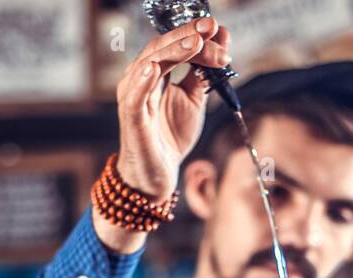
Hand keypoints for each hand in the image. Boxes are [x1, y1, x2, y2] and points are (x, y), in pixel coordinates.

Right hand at [115, 18, 231, 199]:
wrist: (158, 174)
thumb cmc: (170, 136)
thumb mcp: (194, 100)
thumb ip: (204, 73)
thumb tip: (221, 40)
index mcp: (154, 72)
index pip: (172, 44)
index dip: (193, 33)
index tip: (217, 28)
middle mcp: (139, 79)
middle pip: (160, 48)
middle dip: (187, 36)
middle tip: (210, 29)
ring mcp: (133, 97)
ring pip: (148, 65)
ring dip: (173, 52)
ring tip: (196, 43)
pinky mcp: (131, 119)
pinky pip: (134, 97)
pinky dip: (142, 82)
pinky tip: (156, 69)